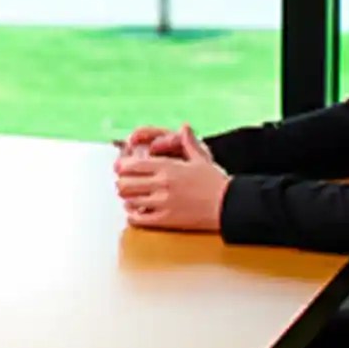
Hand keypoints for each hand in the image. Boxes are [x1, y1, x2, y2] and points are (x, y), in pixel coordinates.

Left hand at [114, 124, 228, 231]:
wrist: (229, 205)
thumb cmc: (215, 182)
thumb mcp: (200, 159)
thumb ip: (187, 142)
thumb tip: (185, 127)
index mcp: (167, 167)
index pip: (132, 165)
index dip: (121, 167)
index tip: (119, 168)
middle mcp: (162, 184)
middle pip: (126, 183)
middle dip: (121, 183)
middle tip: (124, 183)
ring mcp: (162, 203)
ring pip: (130, 201)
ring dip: (127, 198)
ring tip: (130, 197)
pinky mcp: (166, 220)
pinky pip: (139, 219)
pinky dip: (132, 215)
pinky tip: (134, 212)